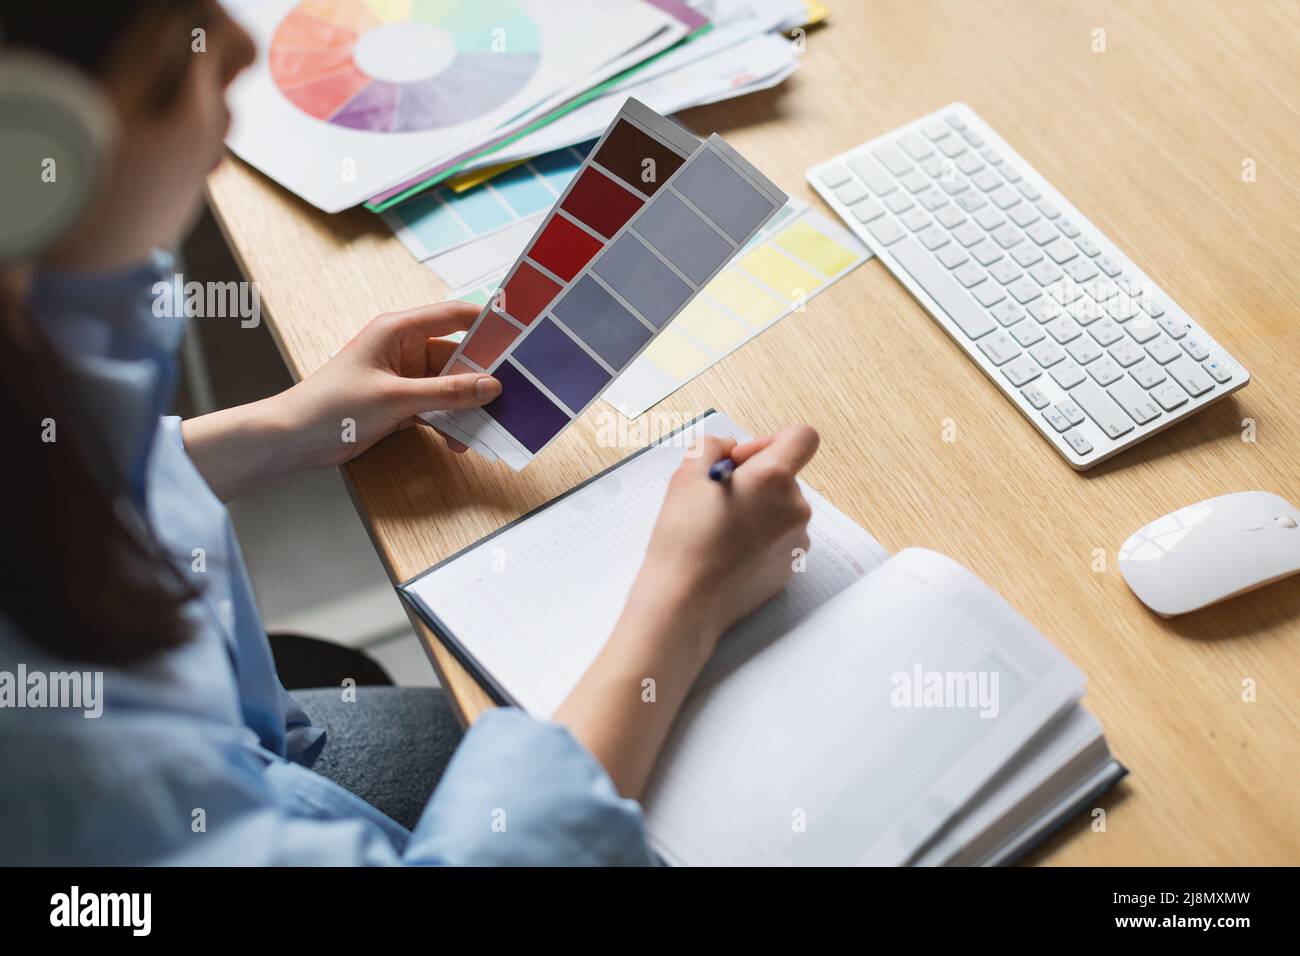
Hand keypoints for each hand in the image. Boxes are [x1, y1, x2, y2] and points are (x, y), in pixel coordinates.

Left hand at [278, 301, 500, 467]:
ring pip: (449, 386)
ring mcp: (402, 377)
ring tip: (487, 423)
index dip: (486, 322)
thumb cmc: (332, 405)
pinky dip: (449, 421)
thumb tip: (489, 386)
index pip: (453, 316)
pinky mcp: (400, 402)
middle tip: (512, 392)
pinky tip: (460, 439)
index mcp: (398, 330)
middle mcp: (403, 349)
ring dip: (465, 405)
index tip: (516, 332)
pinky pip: (436, 406)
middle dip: (480, 376)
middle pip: (456, 356)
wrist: (295, 438)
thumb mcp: (397, 398)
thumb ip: (447, 392)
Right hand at [630, 424, 818, 656]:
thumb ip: (711, 446)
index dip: (769, 441)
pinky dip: (758, 538)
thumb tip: (728, 449)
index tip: (740, 462)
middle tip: (715, 500)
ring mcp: (797, 540)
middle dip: (752, 481)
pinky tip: (728, 552)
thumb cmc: (685, 540)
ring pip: (780, 509)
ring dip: (755, 510)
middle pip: (783, 477)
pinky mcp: (790, 566)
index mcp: (774, 478)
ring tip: (719, 531)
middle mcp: (795, 507)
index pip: (801, 438)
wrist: (686, 602)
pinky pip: (779, 538)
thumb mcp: (687, 475)